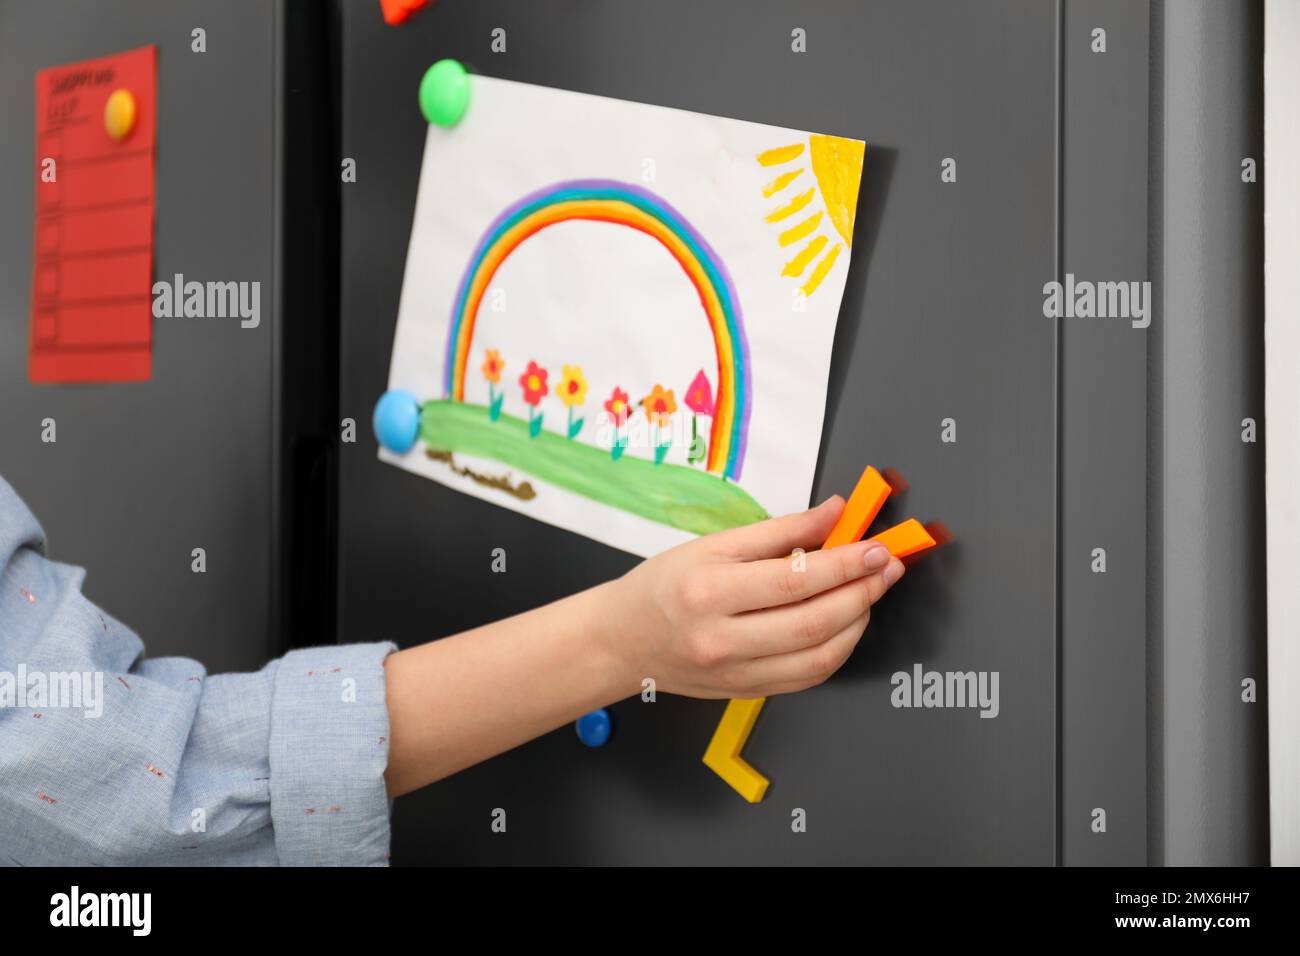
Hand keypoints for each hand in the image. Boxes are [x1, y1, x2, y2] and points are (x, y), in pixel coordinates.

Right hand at [609, 496, 904, 698]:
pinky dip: (838, 650)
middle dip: (862, 592)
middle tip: (886, 568)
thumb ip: (779, 530)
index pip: (796, 579)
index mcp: (710, 592)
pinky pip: (808, 677)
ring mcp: (737, 674)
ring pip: (818, 657)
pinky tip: (846, 624)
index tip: (876, 547)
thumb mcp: (712, 545)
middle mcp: (723, 639)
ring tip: (870, 593)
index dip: (846, 563)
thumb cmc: (662, 586)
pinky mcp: (747, 693)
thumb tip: (834, 512)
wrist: (622, 641)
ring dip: (857, 623)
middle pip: (814, 622)